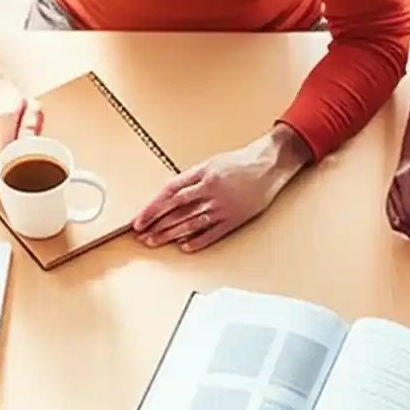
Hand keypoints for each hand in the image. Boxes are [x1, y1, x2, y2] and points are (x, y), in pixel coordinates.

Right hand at [0, 55, 42, 179]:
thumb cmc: (10, 100)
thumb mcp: (30, 106)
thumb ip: (33, 125)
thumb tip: (34, 143)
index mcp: (6, 115)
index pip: (11, 150)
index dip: (17, 166)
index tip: (23, 176)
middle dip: (4, 175)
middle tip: (14, 185)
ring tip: (1, 184)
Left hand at [132, 125, 310, 252]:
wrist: (270, 165)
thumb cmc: (240, 163)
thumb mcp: (211, 163)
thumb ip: (191, 179)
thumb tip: (170, 195)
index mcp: (202, 175)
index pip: (170, 193)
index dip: (152, 208)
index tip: (140, 219)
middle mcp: (210, 191)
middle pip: (177, 210)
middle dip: (157, 224)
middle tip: (142, 236)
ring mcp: (223, 206)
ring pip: (191, 223)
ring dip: (171, 234)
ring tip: (156, 242)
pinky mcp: (235, 218)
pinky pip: (213, 232)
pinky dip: (198, 240)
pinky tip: (184, 247)